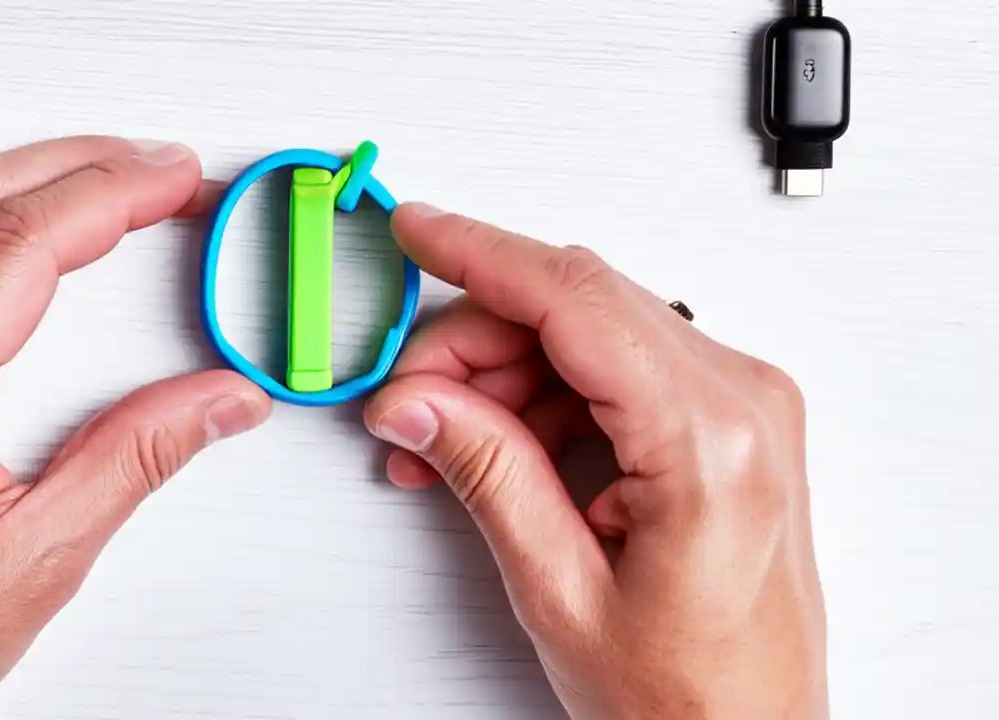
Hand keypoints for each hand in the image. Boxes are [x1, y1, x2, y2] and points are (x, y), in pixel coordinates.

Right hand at [365, 203, 825, 718]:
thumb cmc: (690, 697)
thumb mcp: (561, 589)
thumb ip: (485, 472)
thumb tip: (416, 400)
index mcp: (710, 438)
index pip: (574, 299)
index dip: (480, 254)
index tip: (415, 231)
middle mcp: (740, 402)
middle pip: (577, 309)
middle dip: (476, 339)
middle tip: (407, 397)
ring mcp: (739, 407)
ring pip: (589, 335)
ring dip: (504, 374)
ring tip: (442, 442)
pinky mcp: (724, 423)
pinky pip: (614, 372)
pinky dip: (545, 398)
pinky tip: (495, 446)